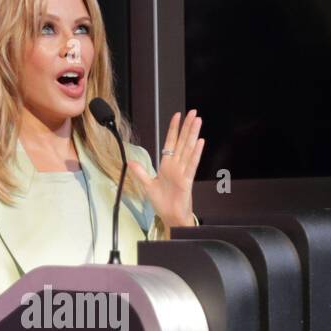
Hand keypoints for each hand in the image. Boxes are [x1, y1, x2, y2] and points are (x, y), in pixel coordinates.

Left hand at [127, 110, 203, 228]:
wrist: (170, 217)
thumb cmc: (163, 203)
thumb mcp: (148, 185)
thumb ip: (140, 173)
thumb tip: (130, 162)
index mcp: (167, 166)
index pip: (171, 143)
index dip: (174, 129)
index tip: (177, 116)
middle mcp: (176, 166)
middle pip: (182, 142)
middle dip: (187, 126)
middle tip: (192, 112)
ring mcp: (183, 172)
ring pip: (189, 149)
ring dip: (193, 135)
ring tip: (197, 121)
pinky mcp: (187, 181)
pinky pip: (192, 165)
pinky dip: (196, 153)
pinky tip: (200, 142)